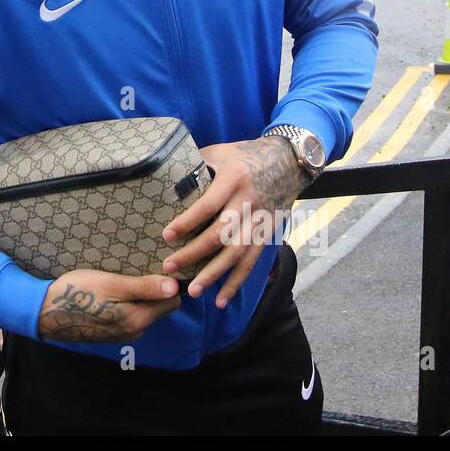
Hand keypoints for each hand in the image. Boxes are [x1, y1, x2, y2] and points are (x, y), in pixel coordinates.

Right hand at [38, 269, 180, 342]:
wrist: (46, 312)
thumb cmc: (79, 293)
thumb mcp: (113, 284)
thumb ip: (145, 288)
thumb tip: (176, 287)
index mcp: (139, 320)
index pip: (172, 301)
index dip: (168, 283)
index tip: (158, 267)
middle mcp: (135, 332)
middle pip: (159, 308)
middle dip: (154, 290)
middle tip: (139, 269)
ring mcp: (122, 335)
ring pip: (144, 312)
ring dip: (139, 297)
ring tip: (124, 278)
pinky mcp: (110, 334)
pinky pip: (129, 317)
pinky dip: (126, 304)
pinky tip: (112, 293)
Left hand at [160, 136, 305, 306]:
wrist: (287, 160)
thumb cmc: (245, 154)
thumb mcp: (220, 152)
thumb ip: (195, 164)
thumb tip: (162, 174)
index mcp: (234, 179)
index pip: (208, 206)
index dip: (187, 222)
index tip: (166, 236)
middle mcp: (249, 202)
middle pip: (220, 235)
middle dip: (194, 254)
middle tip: (169, 267)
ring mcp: (260, 221)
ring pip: (237, 254)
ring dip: (215, 275)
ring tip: (193, 291)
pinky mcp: (267, 234)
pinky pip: (251, 262)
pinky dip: (237, 282)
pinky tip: (221, 298)